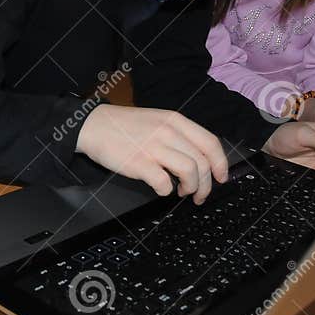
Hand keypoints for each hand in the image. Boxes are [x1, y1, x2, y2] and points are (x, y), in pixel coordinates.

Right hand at [76, 104, 228, 203]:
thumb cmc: (124, 127)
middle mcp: (167, 132)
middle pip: (202, 162)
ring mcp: (153, 147)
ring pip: (190, 172)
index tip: (221, 177)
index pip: (210, 143)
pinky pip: (164, 183)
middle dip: (206, 184)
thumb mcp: (157, 120)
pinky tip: (161, 188)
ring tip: (181, 192)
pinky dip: (166, 190)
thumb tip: (199, 160)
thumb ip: (178, 135)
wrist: (94, 125)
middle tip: (199, 194)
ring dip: (191, 188)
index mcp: (175, 120)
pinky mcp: (139, 163)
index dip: (220, 164)